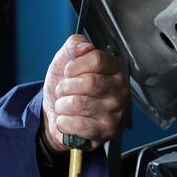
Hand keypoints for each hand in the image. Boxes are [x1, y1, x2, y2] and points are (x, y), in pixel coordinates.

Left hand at [41, 35, 125, 152]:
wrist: (56, 115)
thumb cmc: (67, 88)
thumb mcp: (65, 61)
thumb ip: (74, 46)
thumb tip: (83, 45)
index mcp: (114, 68)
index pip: (97, 58)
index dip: (74, 66)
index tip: (69, 71)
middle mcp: (120, 90)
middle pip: (89, 82)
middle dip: (66, 87)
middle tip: (64, 91)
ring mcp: (116, 112)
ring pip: (80, 103)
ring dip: (62, 105)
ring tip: (64, 105)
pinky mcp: (107, 131)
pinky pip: (78, 124)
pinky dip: (64, 122)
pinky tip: (68, 120)